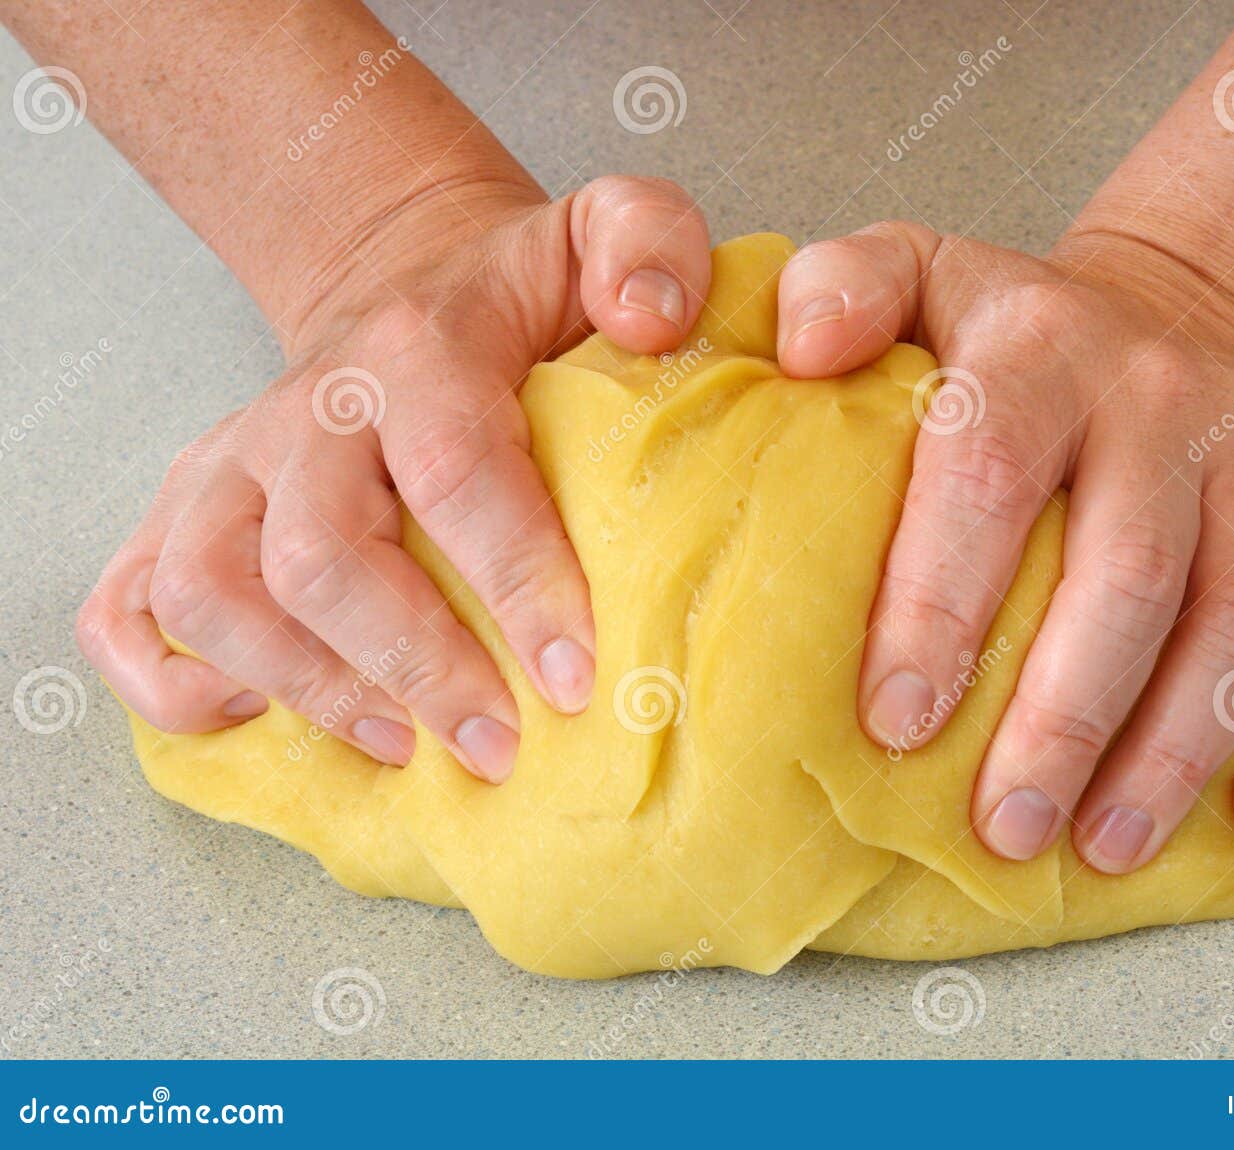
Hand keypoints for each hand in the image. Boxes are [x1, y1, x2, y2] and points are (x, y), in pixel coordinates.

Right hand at [78, 175, 710, 782]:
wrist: (403, 284)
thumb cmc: (515, 299)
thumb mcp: (597, 239)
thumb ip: (647, 244)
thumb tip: (653, 320)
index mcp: (416, 351)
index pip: (454, 469)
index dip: (515, 580)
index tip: (574, 676)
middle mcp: (305, 411)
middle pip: (320, 556)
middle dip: (413, 666)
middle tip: (498, 745)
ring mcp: (230, 465)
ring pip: (211, 593)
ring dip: (304, 686)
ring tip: (402, 743)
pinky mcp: (185, 511)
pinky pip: (127, 609)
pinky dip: (174, 683)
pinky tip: (263, 715)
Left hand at [776, 222, 1233, 870]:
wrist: (1183, 305)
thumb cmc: (1019, 335)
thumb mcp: (918, 275)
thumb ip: (837, 289)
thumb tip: (800, 354)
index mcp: (1041, 348)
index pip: (986, 474)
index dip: (940, 604)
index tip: (897, 723)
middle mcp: (1166, 395)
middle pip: (1127, 571)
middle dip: (1065, 717)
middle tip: (1006, 826)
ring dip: (1176, 748)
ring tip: (1107, 846)